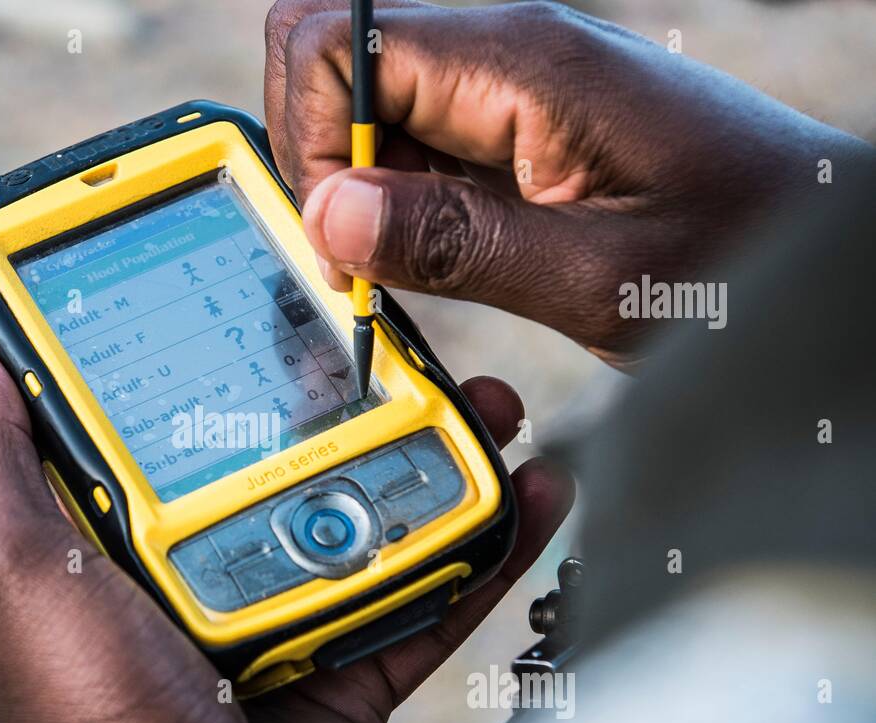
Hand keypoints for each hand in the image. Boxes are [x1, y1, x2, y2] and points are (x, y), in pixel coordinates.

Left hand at [0, 342, 573, 722]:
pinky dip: (483, 548)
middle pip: (288, 447)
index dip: (210, 341)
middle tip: (401, 330)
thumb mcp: (20, 578)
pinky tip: (532, 489)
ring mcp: (282, 607)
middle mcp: (203, 559)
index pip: (167, 411)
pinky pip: (428, 592)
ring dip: (436, 452)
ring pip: (371, 508)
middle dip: (351, 386)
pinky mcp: (350, 661)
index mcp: (123, 530)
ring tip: (488, 397)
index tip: (260, 270)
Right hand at [265, 0, 871, 367]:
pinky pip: (412, 146)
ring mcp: (502, 91)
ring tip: (406, 271)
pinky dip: (396, 207)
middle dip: (317, 163)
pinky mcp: (510, 131)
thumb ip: (453, 243)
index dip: (312, 146)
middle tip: (360, 257)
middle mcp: (499, 57)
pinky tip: (436, 258)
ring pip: (363, 109)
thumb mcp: (592, 274)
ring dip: (357, 194)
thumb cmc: (739, 251)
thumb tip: (330, 217)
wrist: (815, 240)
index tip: (344, 244)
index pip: (333, 45)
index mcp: (516, 63)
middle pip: (331, 61)